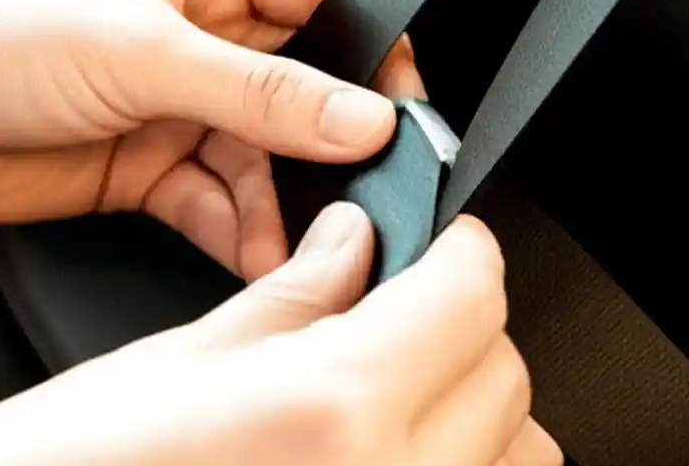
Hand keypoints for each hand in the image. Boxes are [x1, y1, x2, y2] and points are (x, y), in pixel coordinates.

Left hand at [0, 0, 424, 279]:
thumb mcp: (140, 51)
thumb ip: (259, 91)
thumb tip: (359, 116)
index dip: (374, 47)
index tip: (400, 106)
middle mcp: (204, 31)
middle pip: (307, 87)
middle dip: (331, 142)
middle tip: (357, 187)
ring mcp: (180, 101)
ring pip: (269, 156)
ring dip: (289, 200)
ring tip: (303, 237)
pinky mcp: (153, 164)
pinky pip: (222, 201)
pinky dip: (244, 231)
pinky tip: (256, 249)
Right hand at [0, 205, 562, 465]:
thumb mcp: (170, 368)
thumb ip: (291, 301)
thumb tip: (352, 244)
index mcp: (331, 407)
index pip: (472, 295)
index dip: (460, 252)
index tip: (442, 245)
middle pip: (504, 372)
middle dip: (461, 326)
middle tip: (399, 316)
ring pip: (517, 454)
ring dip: (474, 411)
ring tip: (394, 400)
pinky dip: (459, 465)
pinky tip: (387, 453)